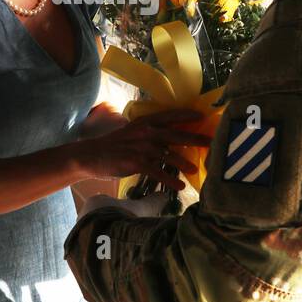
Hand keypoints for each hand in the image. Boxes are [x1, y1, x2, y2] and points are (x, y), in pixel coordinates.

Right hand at [75, 109, 210, 184]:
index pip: (170, 115)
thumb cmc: (114, 144)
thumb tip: (171, 139)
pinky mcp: (136, 162)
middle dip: (195, 138)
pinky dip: (170, 180)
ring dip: (184, 163)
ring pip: (169, 155)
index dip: (187, 114)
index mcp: (145, 122)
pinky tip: (179, 186)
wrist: (91, 154)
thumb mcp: (132, 132)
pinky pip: (158, 172)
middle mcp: (145, 132)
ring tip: (195, 169)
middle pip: (176, 134)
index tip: (202, 115)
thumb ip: (150, 133)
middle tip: (210, 142)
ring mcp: (141, 147)